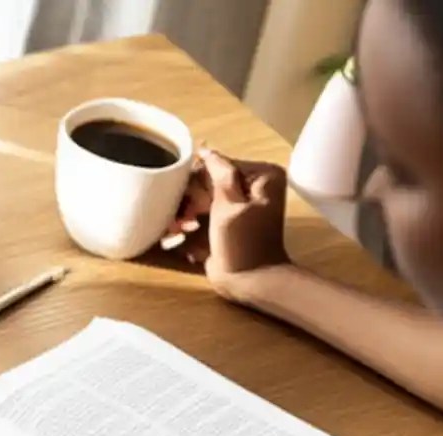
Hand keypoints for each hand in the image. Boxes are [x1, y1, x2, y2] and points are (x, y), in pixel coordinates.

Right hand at [165, 148, 290, 300]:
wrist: (249, 280)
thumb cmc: (242, 243)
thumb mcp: (228, 204)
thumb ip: (218, 173)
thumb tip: (206, 149)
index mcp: (263, 175)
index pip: (222, 164)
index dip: (198, 178)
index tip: (183, 196)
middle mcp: (256, 185)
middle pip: (213, 179)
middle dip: (193, 197)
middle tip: (183, 216)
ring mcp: (243, 202)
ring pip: (206, 195)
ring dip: (188, 211)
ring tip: (179, 228)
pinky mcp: (231, 219)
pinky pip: (208, 210)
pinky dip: (194, 220)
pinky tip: (182, 232)